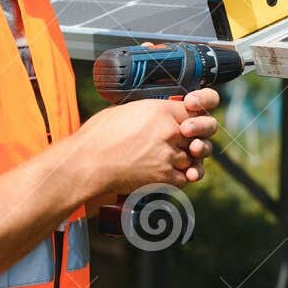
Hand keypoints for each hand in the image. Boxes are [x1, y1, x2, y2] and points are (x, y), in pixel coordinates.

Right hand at [76, 88, 220, 194]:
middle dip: (195, 139)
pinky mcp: (165, 177)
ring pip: (193, 158)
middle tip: (187, 144)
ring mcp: (170, 155)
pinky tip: (168, 173)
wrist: (89, 162)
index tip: (193, 123)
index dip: (198, 117)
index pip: (198, 110)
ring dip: (185, 160)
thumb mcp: (129, 109)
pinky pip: (185, 177)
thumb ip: (154, 111)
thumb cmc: (100, 135)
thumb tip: (163, 115)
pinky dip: (180, 177)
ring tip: (168, 160)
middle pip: (199, 135)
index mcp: (162, 110)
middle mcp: (170, 131)